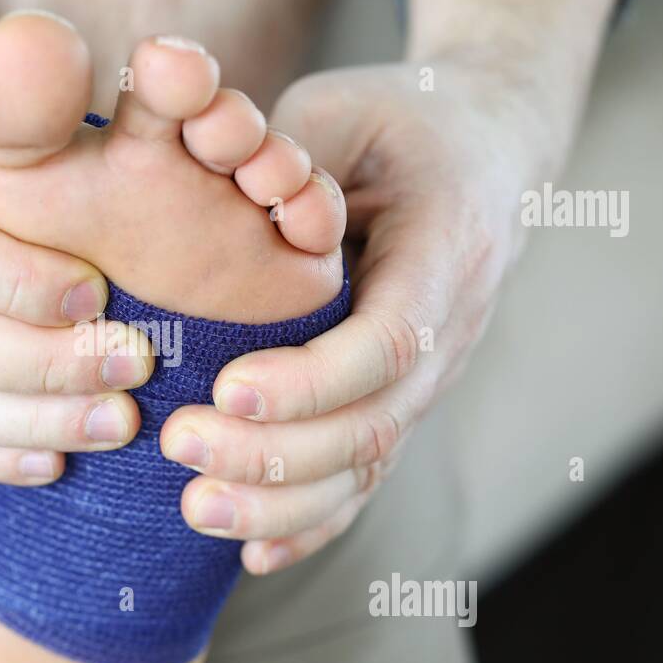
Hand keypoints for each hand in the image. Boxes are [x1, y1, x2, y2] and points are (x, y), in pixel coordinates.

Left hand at [162, 61, 540, 570]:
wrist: (482, 149)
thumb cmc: (399, 121)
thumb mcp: (345, 111)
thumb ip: (290, 162)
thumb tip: (214, 207)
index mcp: (445, 251)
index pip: (390, 342)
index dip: (311, 381)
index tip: (228, 391)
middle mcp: (451, 330)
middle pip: (375, 424)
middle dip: (276, 454)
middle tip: (179, 446)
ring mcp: (432, 377)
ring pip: (369, 466)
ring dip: (283, 503)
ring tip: (196, 509)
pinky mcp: (401, 400)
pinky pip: (366, 477)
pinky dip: (311, 522)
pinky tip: (250, 552)